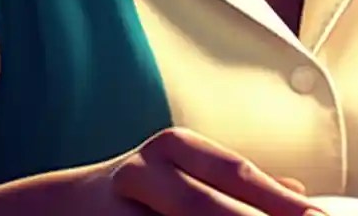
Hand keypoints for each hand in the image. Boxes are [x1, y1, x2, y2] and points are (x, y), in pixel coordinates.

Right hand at [75, 127, 325, 215]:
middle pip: (205, 208)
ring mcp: (116, 210)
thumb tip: (297, 193)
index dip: (279, 201)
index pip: (237, 174)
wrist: (60, 208)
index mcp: (175, 147)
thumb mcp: (187, 172)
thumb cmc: (143, 191)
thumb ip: (236, 184)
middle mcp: (144, 171)